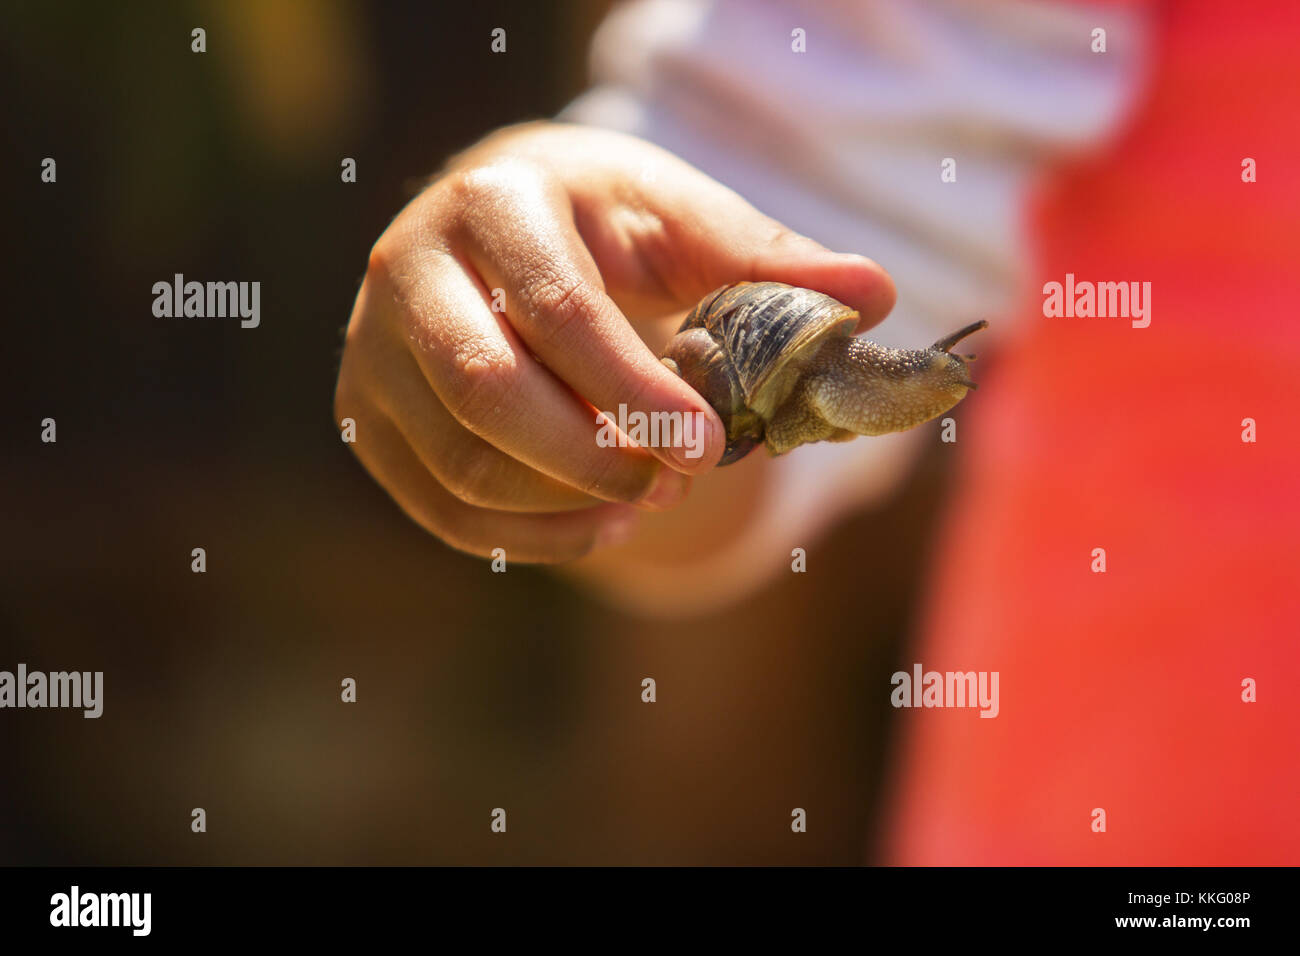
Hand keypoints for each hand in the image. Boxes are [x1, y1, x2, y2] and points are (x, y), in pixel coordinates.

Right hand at [335, 121, 894, 562]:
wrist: (499, 233)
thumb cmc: (603, 224)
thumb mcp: (680, 220)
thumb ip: (769, 258)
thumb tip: (876, 294)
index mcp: (494, 202)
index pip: (558, 314)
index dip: (637, 394)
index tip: (710, 448)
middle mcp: (409, 269)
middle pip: (487, 393)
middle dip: (595, 458)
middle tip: (677, 483)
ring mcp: (371, 348)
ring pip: (460, 461)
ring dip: (565, 503)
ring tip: (645, 500)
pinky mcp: (365, 414)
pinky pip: (439, 506)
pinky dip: (524, 535)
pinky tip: (595, 524)